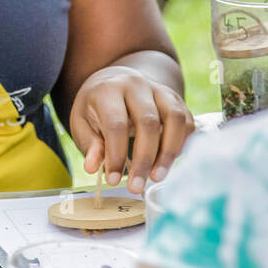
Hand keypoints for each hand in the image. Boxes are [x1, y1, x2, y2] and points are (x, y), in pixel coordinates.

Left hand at [68, 65, 194, 192]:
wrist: (116, 81)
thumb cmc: (96, 108)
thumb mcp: (81, 122)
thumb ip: (89, 143)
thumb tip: (93, 167)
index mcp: (108, 90)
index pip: (116, 124)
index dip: (116, 155)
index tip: (113, 180)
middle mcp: (136, 85)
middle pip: (148, 122)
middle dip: (144, 159)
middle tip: (137, 186)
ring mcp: (159, 89)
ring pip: (174, 118)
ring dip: (168, 152)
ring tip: (157, 177)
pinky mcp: (175, 98)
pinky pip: (186, 120)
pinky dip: (181, 143)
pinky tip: (169, 161)